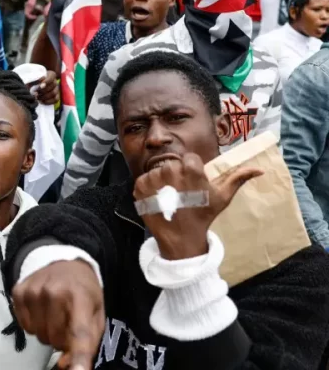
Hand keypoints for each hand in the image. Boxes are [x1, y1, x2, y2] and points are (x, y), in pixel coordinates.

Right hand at [13, 260, 104, 369]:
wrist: (64, 262)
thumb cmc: (84, 291)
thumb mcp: (96, 313)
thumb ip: (88, 341)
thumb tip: (66, 365)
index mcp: (80, 297)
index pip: (79, 332)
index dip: (79, 355)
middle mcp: (54, 292)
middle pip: (55, 339)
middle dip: (62, 338)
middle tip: (67, 322)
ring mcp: (33, 291)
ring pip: (38, 335)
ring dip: (47, 331)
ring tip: (54, 315)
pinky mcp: (18, 292)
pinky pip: (24, 325)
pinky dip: (33, 323)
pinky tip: (41, 310)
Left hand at [32, 71, 58, 106]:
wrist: (34, 87)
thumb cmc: (33, 80)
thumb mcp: (32, 78)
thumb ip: (32, 79)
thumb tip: (28, 85)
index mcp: (51, 74)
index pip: (51, 77)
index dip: (46, 81)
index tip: (40, 85)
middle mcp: (55, 81)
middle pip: (53, 85)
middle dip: (43, 90)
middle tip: (35, 93)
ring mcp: (56, 89)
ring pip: (53, 93)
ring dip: (44, 96)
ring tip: (37, 97)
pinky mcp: (56, 96)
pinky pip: (55, 99)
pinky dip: (48, 101)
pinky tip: (41, 101)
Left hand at [134, 153, 261, 259]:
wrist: (181, 238)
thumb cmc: (203, 215)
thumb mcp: (222, 197)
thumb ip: (237, 178)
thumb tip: (259, 169)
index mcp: (191, 169)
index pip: (190, 159)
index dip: (191, 171)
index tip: (193, 184)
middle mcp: (171, 170)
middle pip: (173, 164)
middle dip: (177, 175)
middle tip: (182, 193)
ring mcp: (153, 179)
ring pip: (157, 171)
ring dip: (162, 182)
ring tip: (171, 198)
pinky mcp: (139, 187)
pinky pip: (143, 180)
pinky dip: (149, 189)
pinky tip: (159, 200)